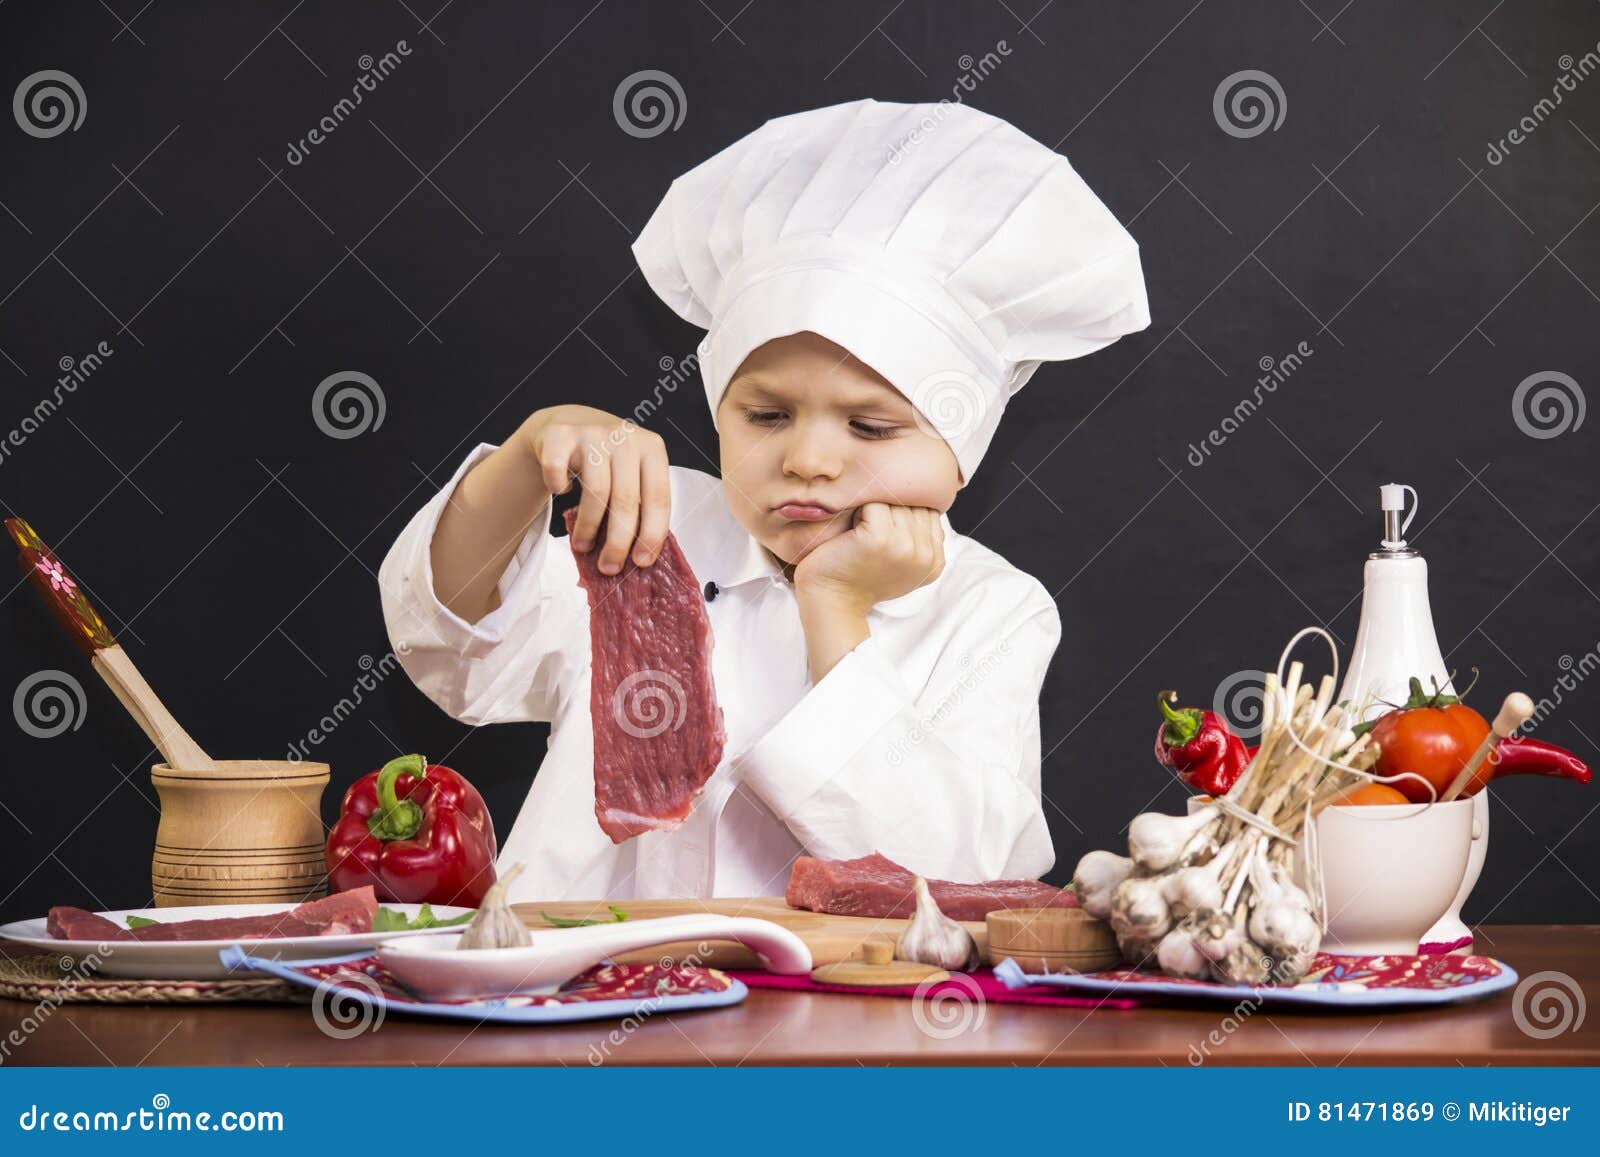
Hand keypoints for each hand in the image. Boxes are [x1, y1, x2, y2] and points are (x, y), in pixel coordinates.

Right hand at [518, 405, 670, 574]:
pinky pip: (558, 472)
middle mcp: (625, 437)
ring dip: (588, 527)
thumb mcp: (633, 472)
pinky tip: (563, 493)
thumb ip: (640, 503)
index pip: (658, 498)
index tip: (642, 562)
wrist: (570, 421)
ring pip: (595, 492)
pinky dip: (559, 488)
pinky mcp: (560, 435)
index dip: (651, 533)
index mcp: (652, 448)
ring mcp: (592, 433)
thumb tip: (640, 557)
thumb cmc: (609, 459)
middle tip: (610, 567)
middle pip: (626, 500)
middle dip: (618, 541)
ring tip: (583, 546)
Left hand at [793, 503, 945, 614]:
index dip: (903, 515)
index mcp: (936, 561)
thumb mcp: (901, 563)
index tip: (883, 537)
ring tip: (861, 536)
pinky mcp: (881, 537)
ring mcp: (906, 545)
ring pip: (894, 501)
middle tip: (868, 536)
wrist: (831, 600)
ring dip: (873, 510)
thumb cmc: (859, 578)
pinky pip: (874, 503)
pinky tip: (852, 534)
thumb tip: (925, 500)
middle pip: (913, 504)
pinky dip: (859, 511)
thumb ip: (919, 539)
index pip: (929, 512)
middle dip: (889, 510)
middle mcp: (926, 555)